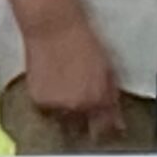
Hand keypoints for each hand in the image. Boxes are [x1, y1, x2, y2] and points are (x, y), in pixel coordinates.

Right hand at [22, 16, 124, 143]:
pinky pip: (47, 113)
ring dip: (67, 114)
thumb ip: (111, 96)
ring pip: (64, 122)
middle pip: (83, 129)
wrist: (53, 27)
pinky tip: (53, 86)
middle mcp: (79, 106)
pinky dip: (51, 105)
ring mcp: (58, 105)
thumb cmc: (83, 40)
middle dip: (85, 123)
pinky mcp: (39, 102)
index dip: (109, 129)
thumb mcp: (107, 69)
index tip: (110, 129)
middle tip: (83, 107)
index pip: (106, 127)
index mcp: (100, 98)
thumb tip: (116, 121)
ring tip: (66, 91)